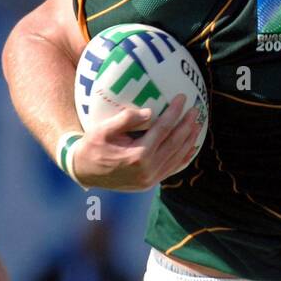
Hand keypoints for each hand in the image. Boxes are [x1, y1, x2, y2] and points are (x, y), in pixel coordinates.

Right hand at [71, 95, 202, 190]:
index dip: (174, 112)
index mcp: (138, 155)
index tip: (182, 98)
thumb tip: (150, 112)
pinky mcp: (150, 183)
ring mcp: (151, 179)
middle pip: (175, 143)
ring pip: (177, 156)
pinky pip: (172, 169)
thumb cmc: (91, 147)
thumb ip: (125, 119)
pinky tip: (191, 147)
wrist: (83, 173)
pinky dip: (184, 157)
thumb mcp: (102, 130)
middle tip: (196, 109)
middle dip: (187, 125)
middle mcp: (148, 169)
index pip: (163, 129)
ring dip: (189, 140)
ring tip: (197, 124)